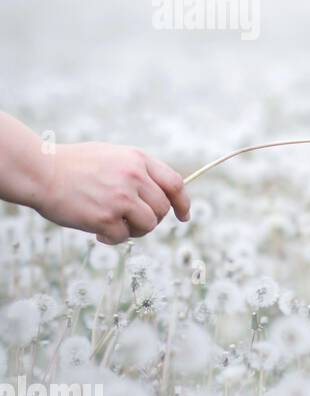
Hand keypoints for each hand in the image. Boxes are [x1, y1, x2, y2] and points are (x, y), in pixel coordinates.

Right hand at [35, 143, 190, 244]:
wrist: (40, 172)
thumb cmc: (73, 165)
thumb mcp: (113, 156)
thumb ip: (138, 171)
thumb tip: (160, 194)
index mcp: (138, 160)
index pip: (175, 184)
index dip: (183, 203)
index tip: (183, 216)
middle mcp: (134, 177)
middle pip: (162, 208)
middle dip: (151, 219)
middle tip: (131, 221)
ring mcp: (120, 198)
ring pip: (148, 224)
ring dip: (136, 231)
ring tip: (116, 226)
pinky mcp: (105, 218)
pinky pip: (124, 237)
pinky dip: (113, 239)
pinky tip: (98, 234)